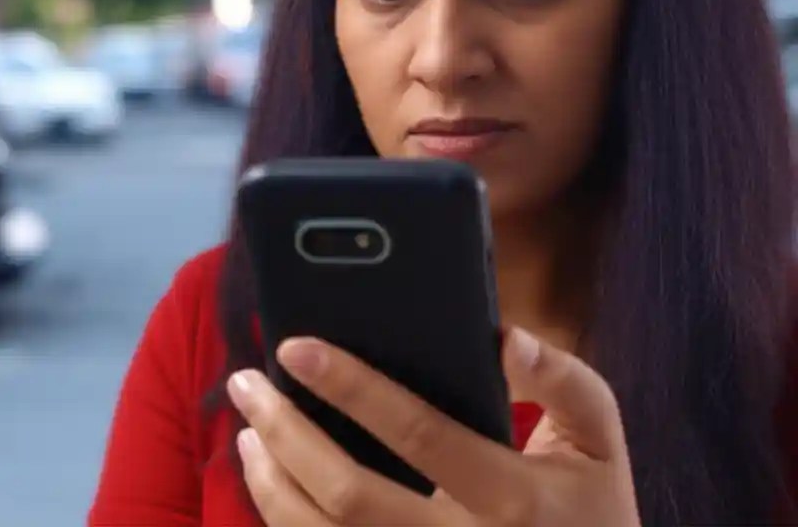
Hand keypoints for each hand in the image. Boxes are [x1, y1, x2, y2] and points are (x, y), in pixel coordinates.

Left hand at [226, 328, 640, 525]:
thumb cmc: (591, 512)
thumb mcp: (599, 441)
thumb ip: (565, 380)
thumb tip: (503, 337)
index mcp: (512, 500)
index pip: (419, 435)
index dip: (352, 388)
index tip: (295, 346)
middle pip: (346, 494)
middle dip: (283, 431)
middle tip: (246, 381)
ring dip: (268, 480)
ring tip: (247, 429)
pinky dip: (283, 520)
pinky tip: (270, 479)